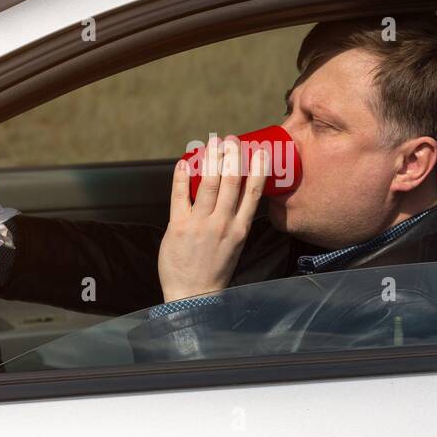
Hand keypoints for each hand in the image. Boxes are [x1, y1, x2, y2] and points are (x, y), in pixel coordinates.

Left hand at [158, 135, 268, 302]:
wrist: (194, 296)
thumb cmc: (214, 271)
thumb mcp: (235, 245)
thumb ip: (234, 221)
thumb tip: (234, 194)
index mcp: (240, 229)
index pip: (253, 193)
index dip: (257, 169)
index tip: (258, 151)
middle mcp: (222, 224)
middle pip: (231, 182)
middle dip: (232, 156)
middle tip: (232, 139)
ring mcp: (200, 225)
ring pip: (209, 184)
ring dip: (211, 159)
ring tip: (212, 143)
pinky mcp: (178, 227)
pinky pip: (180, 195)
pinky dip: (183, 176)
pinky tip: (185, 162)